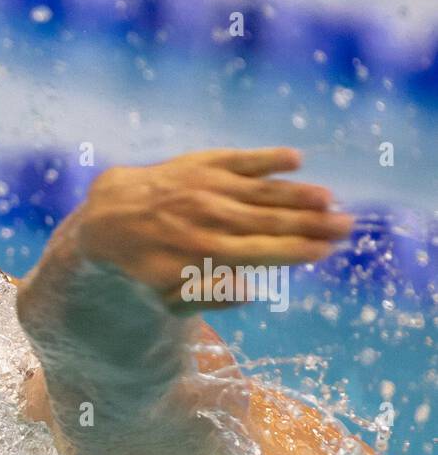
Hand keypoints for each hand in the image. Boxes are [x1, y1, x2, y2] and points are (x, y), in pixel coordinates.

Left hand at [75, 148, 353, 306]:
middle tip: (346, 225)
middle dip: (312, 223)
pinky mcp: (200, 163)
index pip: (262, 251)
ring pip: (262, 190)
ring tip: (329, 199)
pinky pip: (240, 159)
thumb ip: (207, 295)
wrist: (107, 218)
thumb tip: (250, 291)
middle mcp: (209, 218)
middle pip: (271, 220)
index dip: (296, 250)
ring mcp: (205, 187)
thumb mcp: (166, 295)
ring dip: (299, 194)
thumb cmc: (143, 265)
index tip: (326, 250)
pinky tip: (296, 160)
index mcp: (204, 254)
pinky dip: (268, 159)